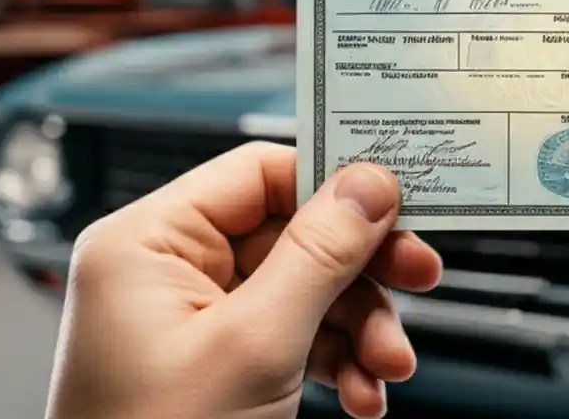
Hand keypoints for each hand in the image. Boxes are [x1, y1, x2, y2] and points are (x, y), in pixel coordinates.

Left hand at [45, 142, 442, 418]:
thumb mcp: (256, 343)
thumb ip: (319, 255)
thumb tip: (369, 184)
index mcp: (148, 243)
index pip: (260, 174)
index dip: (335, 183)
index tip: (400, 201)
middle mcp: (167, 272)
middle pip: (295, 235)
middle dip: (362, 273)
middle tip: (420, 276)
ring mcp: (194, 321)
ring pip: (306, 291)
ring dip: (360, 330)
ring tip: (389, 367)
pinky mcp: (218, 364)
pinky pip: (295, 337)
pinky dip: (337, 363)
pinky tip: (363, 394)